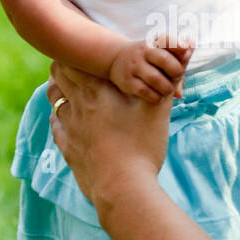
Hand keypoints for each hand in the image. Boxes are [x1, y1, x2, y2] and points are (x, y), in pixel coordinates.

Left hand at [48, 57, 186, 205]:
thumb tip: (186, 50)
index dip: (76, 52)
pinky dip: (59, 116)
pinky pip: (55, 125)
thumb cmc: (143, 147)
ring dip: (60, 89)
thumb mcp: (158, 110)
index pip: (73, 60)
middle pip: (58, 75)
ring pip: (54, 98)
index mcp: (96, 91)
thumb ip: (168, 80)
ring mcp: (69, 128)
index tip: (87, 51)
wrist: (123, 189)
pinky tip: (67, 117)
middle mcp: (77, 106)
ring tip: (71, 87)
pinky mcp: (67, 148)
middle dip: (65, 66)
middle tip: (78, 64)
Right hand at [108, 37, 193, 102]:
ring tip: (168, 90)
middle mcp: (143, 51)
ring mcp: (134, 66)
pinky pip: (144, 91)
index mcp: (154, 42)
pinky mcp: (128, 81)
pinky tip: (158, 97)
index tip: (187, 51)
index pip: (166, 39)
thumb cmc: (148, 58)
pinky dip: (155, 97)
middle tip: (177, 78)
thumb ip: (178, 56)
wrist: (116, 59)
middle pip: (164, 60)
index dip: (178, 45)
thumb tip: (192, 51)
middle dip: (176, 72)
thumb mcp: (161, 52)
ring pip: (155, 78)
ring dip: (167, 88)